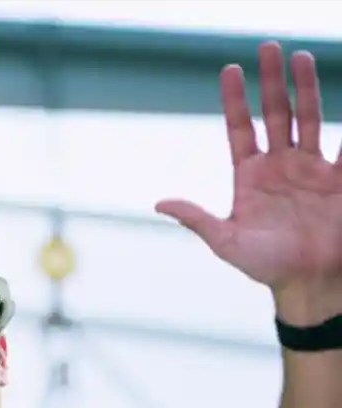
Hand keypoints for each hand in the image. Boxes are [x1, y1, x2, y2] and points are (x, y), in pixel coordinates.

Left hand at [155, 42, 341, 306]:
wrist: (310, 285)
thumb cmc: (266, 267)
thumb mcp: (227, 243)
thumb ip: (197, 220)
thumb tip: (159, 204)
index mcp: (250, 175)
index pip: (240, 127)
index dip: (235, 100)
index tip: (230, 70)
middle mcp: (280, 165)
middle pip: (275, 113)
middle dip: (272, 81)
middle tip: (268, 46)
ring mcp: (311, 168)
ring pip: (308, 118)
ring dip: (305, 88)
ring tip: (302, 56)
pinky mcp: (340, 179)